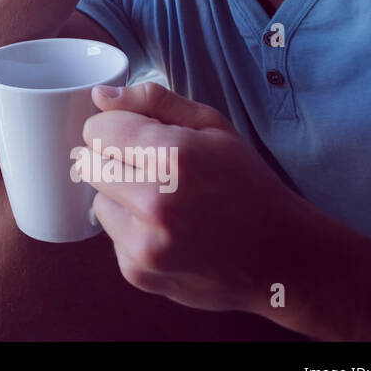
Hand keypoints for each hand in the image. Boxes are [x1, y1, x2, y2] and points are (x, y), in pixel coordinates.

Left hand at [71, 81, 327, 315]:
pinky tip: (169, 232)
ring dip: (120, 198)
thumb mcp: (213, 127)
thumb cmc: (247, 184)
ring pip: (97, 202)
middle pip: (87, 164)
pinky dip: (132, 231)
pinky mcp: (138, 273)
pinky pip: (112, 238)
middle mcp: (155, 203)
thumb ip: (153, 101)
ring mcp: (144, 245)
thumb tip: (100, 96)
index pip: (97, 129)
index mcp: (174, 158)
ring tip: (166, 203)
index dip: (116, 128)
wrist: (282, 259)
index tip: (137, 136)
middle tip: (152, 169)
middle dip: (113, 160)